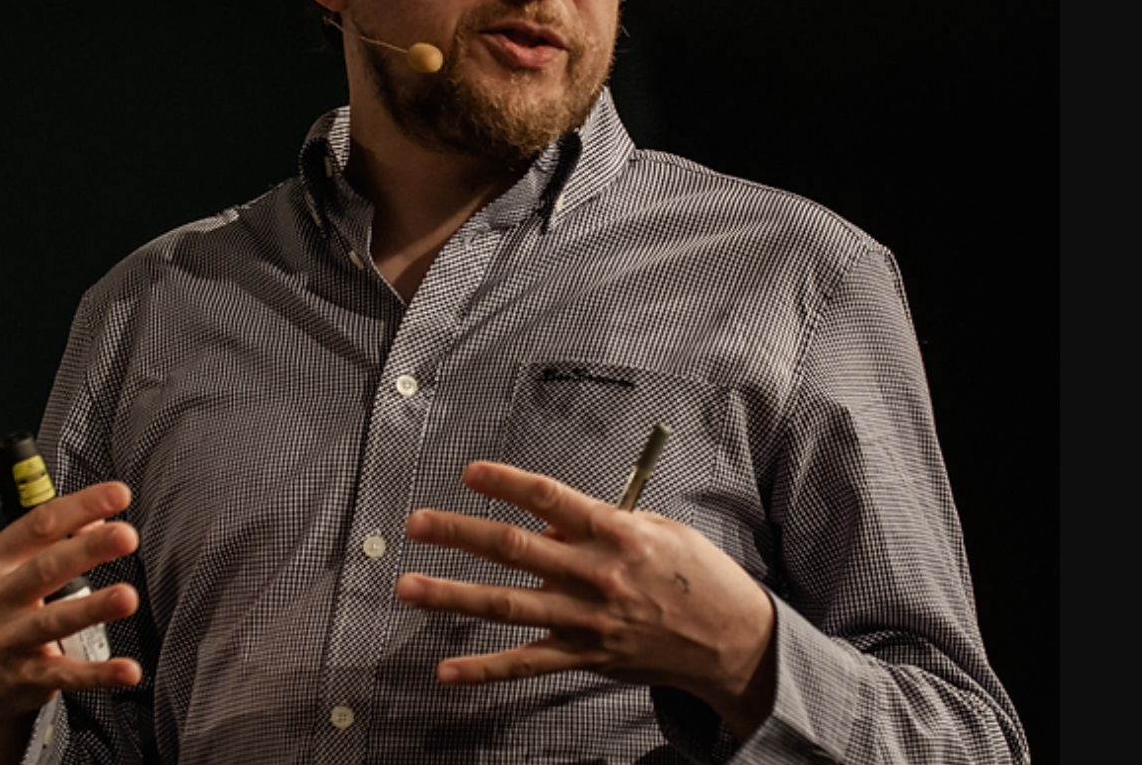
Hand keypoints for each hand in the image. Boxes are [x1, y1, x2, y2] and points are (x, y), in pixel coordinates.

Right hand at [0, 482, 142, 758]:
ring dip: (93, 608)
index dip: (81, 506)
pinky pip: (66, 674)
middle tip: (127, 536)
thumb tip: (100, 520)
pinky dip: (98, 673)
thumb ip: (52, 540)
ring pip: (53, 621)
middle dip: (88, 550)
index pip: (40, 524)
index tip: (118, 494)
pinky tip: (127, 669)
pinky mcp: (26, 676)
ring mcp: (8, 639)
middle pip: (46, 568)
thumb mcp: (8, 566)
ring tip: (127, 597)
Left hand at [395, 461, 775, 739]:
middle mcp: (595, 575)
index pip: (550, 499)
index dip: (507, 483)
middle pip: (514, 548)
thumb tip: (546, 523)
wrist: (733, 640)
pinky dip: (484, 669)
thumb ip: (599, 524)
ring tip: (408, 587)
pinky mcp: (585, 657)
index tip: (470, 472)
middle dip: (459, 533)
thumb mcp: (656, 530)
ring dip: (452, 596)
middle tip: (416, 523)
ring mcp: (586, 620)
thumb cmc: (696, 575)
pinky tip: (447, 669)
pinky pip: (526, 664)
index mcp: (615, 533)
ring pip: (506, 605)